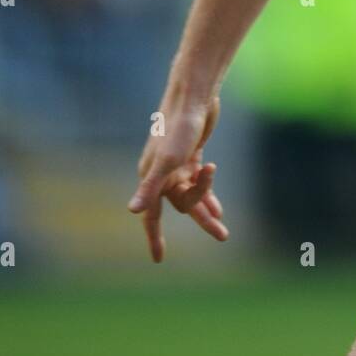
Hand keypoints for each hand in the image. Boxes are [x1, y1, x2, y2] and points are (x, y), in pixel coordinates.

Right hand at [128, 96, 227, 262]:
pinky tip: (218, 208)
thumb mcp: (169, 159)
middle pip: (181, 205)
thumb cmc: (179, 127)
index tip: (159, 259)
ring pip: (192, 195)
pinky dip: (207, 192)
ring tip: (224, 228)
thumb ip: (151, 187)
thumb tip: (132, 211)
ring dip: (208, 208)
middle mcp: (161, 173)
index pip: (151, 215)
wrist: (194, 96)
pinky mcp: (190, 154)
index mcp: (152, 177)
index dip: (154, 237)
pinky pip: (197, 182)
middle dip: (202, 220)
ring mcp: (176, 164)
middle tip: (223, 236)